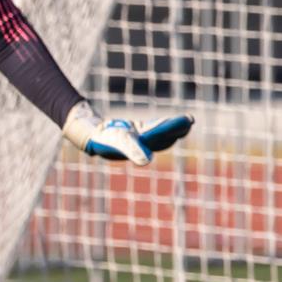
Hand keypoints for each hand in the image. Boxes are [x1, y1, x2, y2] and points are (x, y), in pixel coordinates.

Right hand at [61, 100, 193, 165]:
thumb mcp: (118, 143)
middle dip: (177, 129)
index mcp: (141, 148)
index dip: (174, 129)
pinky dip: (163, 125)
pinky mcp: (138, 134)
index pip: (162, 138)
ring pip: (161, 134)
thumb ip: (132, 151)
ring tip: (187, 120)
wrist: (91, 137)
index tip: (188, 121)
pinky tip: (171, 121)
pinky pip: (154, 130)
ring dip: (174, 128)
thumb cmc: (104, 140)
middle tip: (190, 120)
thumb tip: (147, 161)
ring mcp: (141, 141)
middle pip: (164, 137)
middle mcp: (143, 146)